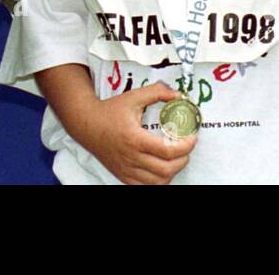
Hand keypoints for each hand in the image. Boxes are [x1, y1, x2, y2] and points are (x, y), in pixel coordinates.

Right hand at [75, 82, 196, 184]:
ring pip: (158, 182)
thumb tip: (177, 95)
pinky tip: (161, 168)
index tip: (192, 137)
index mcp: (135, 138)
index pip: (168, 151)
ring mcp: (126, 169)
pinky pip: (145, 187)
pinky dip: (158, 181)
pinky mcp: (123, 175)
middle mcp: (131, 157)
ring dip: (172, 171)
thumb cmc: (109, 111)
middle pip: (167, 169)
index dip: (186, 146)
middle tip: (186, 148)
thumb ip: (157, 92)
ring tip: (175, 158)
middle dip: (183, 159)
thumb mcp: (134, 97)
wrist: (86, 123)